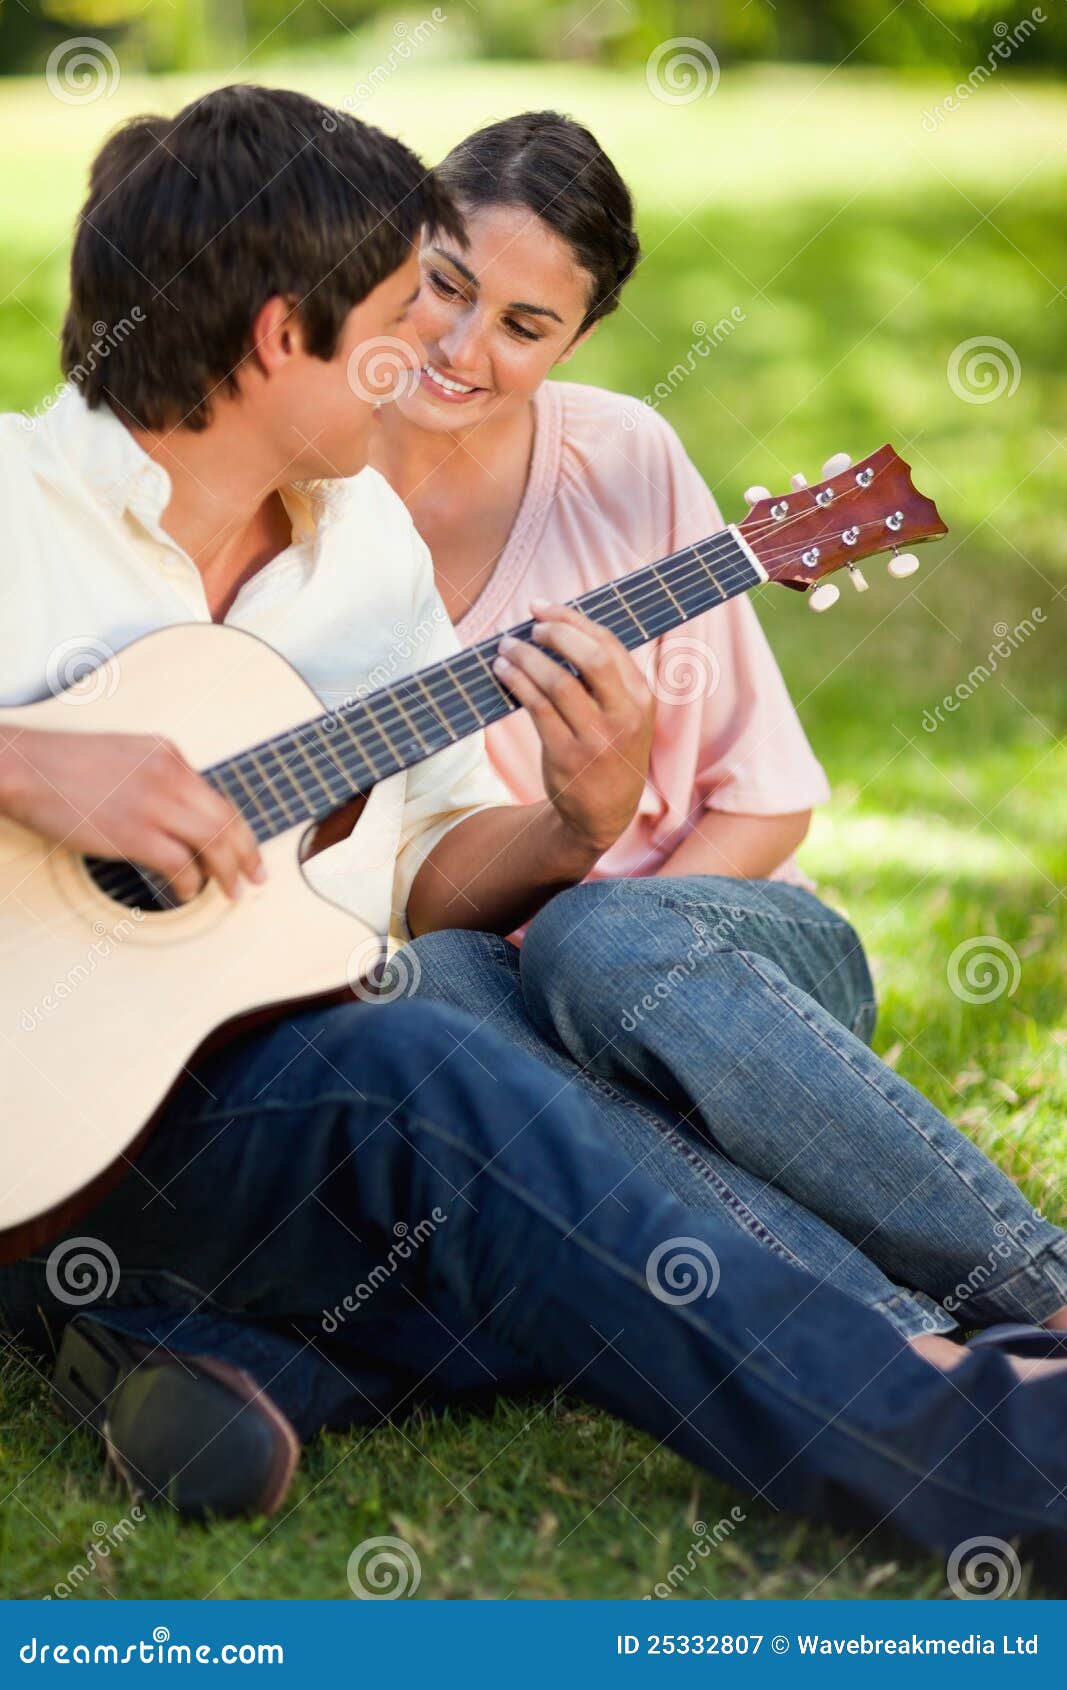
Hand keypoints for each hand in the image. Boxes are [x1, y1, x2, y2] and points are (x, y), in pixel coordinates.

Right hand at [0, 727, 264, 901]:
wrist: (22, 767)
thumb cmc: (59, 765)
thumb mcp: (123, 752)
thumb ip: (155, 774)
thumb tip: (178, 809)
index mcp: (168, 753)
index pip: (216, 796)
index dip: (237, 828)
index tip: (246, 848)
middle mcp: (170, 774)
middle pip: (227, 819)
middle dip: (248, 853)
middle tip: (257, 876)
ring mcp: (154, 803)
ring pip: (213, 842)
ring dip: (228, 872)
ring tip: (232, 891)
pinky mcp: (133, 832)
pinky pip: (180, 864)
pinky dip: (190, 883)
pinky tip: (188, 893)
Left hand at [492, 601, 653, 854]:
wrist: (603, 814)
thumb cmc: (608, 753)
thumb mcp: (626, 717)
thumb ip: (608, 679)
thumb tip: (561, 628)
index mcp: (642, 699)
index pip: (608, 645)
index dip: (572, 620)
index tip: (543, 608)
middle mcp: (624, 716)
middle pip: (589, 657)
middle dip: (555, 633)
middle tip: (529, 627)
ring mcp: (596, 738)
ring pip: (557, 681)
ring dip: (526, 657)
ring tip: (506, 648)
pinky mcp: (567, 756)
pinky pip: (537, 707)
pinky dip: (517, 682)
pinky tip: (503, 672)